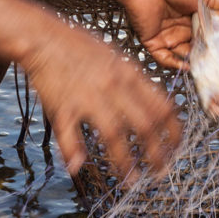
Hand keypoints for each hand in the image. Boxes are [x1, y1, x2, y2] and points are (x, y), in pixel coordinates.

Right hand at [21, 22, 182, 180]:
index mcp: (128, 74)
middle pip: (144, 126)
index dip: (174, 131)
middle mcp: (113, 87)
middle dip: (156, 154)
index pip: (162, 106)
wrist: (41, 37)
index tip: (177, 146)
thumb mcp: (114, 55)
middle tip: (160, 171)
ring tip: (130, 180)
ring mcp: (88, 97)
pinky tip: (76, 168)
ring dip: (124, 161)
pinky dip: (72, 153)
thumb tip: (149, 99)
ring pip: (114, 135)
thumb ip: (131, 79)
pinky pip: (70, 134)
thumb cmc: (77, 45)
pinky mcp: (63, 106)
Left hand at [120, 0, 218, 69]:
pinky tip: (187, 65)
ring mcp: (166, 35)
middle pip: (196, 46)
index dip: (217, 41)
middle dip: (206, 54)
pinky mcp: (152, 41)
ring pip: (182, 54)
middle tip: (218, 62)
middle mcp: (180, 26)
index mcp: (193, 14)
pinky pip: (164, 58)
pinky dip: (175, 64)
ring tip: (205, 65)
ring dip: (193, 60)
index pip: (208, 33)